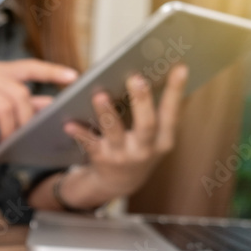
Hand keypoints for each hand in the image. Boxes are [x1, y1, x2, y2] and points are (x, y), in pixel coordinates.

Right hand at [0, 59, 77, 143]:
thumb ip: (18, 104)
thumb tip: (49, 104)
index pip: (30, 66)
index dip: (52, 71)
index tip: (73, 77)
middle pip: (19, 94)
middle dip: (25, 119)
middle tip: (20, 136)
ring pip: (4, 105)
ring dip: (8, 128)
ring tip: (3, 140)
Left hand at [62, 64, 187, 202]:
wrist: (119, 183)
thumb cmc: (138, 149)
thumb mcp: (154, 138)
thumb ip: (155, 114)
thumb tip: (150, 74)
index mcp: (162, 140)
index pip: (172, 113)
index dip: (176, 91)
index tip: (181, 67)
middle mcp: (144, 150)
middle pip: (146, 124)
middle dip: (142, 101)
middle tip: (136, 77)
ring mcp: (122, 156)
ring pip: (115, 133)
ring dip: (107, 114)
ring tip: (99, 95)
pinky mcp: (101, 160)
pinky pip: (89, 144)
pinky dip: (80, 133)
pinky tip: (69, 123)